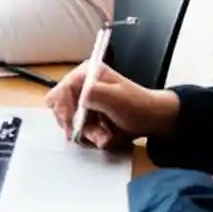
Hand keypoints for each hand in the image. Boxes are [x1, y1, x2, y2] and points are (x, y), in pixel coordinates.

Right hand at [44, 60, 179, 148]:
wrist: (152, 121)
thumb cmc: (137, 105)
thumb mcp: (116, 97)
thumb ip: (92, 92)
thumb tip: (77, 99)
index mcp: (86, 74)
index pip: (61, 90)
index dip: (63, 108)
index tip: (71, 124)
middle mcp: (81, 87)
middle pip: (60, 108)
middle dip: (75, 124)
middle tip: (92, 133)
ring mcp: (82, 103)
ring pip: (68, 122)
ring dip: (86, 133)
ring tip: (104, 136)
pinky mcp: (86, 117)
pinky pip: (77, 131)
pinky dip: (89, 137)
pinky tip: (103, 136)